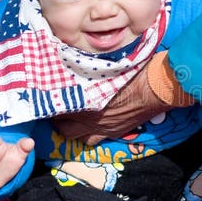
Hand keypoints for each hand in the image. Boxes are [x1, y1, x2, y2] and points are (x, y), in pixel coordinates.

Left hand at [54, 64, 169, 144]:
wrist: (155, 89)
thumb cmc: (134, 72)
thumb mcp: (106, 66)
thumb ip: (88, 68)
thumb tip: (75, 60)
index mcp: (84, 97)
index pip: (57, 104)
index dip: (50, 100)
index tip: (46, 94)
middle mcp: (89, 117)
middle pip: (61, 124)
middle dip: (55, 118)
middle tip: (55, 109)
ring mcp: (100, 127)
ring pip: (74, 135)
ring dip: (69, 128)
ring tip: (68, 119)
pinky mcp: (112, 132)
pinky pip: (92, 140)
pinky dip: (87, 135)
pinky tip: (88, 127)